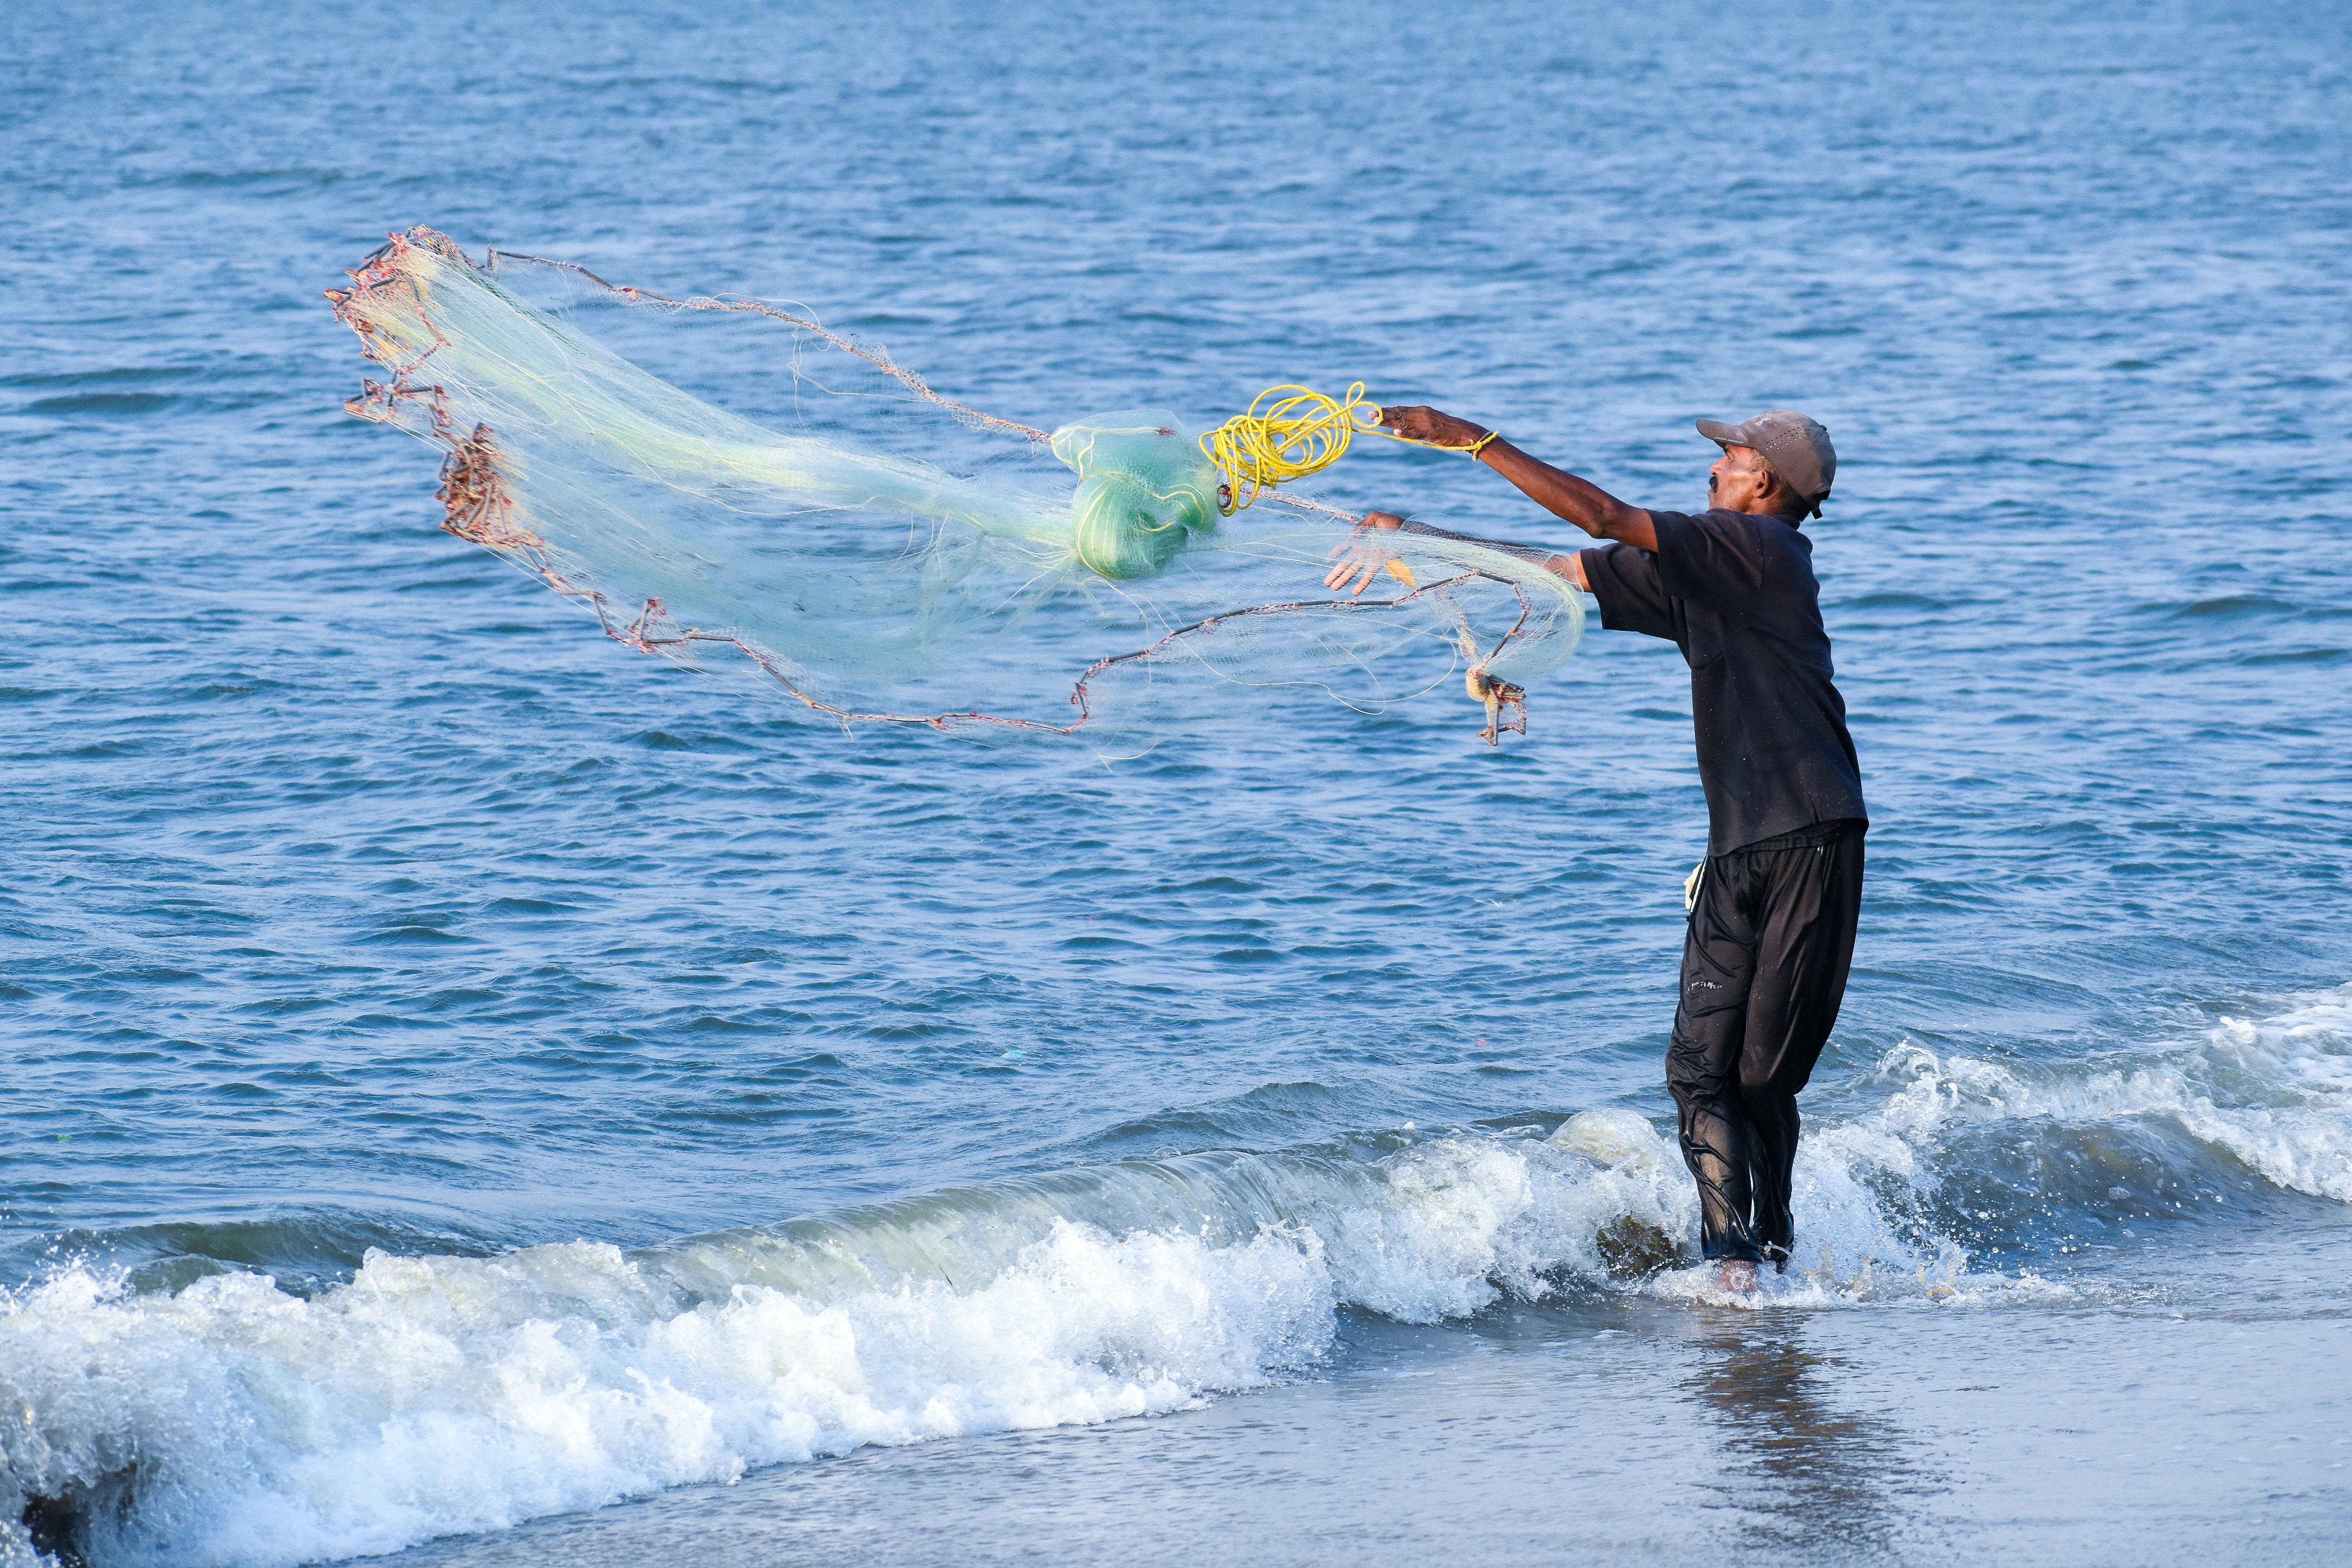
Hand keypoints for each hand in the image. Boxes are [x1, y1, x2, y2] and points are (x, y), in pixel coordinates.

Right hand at [1323, 510, 1406, 596]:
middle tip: (1326, 583)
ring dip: (1344, 580)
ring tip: (1334, 588)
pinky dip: (1362, 583)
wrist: (1408, 531)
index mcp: (1361, 540)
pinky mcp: (1379, 564)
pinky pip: (1369, 575)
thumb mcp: (1375, 518)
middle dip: (1336, 573)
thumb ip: (1363, 524)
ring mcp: (1371, 559)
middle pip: (1347, 563)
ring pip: (1354, 571)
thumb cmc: (1393, 523)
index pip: (1346, 547)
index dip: (1337, 552)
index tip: (1327, 560)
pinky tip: (1354, 592)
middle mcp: (1364, 551)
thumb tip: (1352, 536)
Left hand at [1377, 404, 1491, 450]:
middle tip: (1369, 415)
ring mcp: (1426, 423)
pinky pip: (1416, 434)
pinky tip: (1395, 433)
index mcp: (1422, 410)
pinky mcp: (1431, 434)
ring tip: (1376, 421)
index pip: (1400, 410)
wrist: (1464, 432)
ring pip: (1404, 423)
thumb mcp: (1429, 422)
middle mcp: (1422, 414)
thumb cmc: (1446, 429)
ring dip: (1389, 422)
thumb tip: (1399, 426)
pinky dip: (1405, 433)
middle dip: (1383, 415)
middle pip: (1399, 415)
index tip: (1373, 411)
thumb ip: (1415, 423)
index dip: (1386, 410)